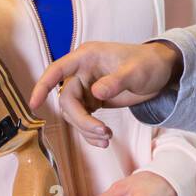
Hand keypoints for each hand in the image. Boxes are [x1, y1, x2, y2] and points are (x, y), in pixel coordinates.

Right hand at [29, 41, 182, 147]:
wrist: (161, 73)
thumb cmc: (148, 64)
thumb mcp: (136, 71)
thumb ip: (116, 81)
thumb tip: (96, 92)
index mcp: (87, 57)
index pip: (57, 69)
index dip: (43, 85)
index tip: (34, 104)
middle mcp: (82, 72)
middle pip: (67, 100)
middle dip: (81, 120)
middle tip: (103, 133)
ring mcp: (87, 87)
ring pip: (74, 113)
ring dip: (87, 129)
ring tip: (108, 137)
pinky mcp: (93, 100)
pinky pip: (83, 119)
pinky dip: (91, 131)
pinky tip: (104, 139)